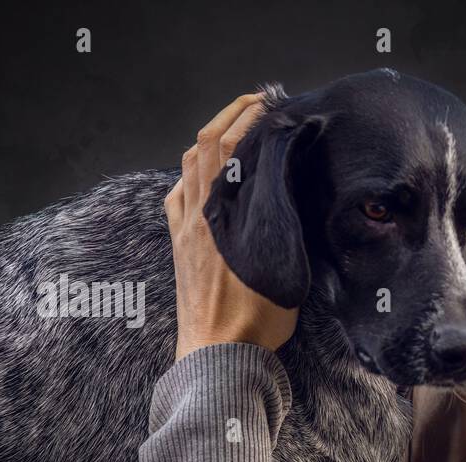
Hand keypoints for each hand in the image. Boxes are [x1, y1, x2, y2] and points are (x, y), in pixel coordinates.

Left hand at [164, 93, 299, 359]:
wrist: (216, 356)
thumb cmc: (254, 321)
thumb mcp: (280, 266)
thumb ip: (280, 225)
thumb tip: (286, 190)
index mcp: (221, 215)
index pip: (230, 146)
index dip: (248, 117)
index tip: (270, 102)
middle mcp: (197, 214)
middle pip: (204, 145)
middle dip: (230, 116)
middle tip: (257, 104)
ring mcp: (184, 229)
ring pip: (188, 166)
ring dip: (211, 140)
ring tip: (236, 131)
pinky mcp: (179, 246)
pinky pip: (178, 195)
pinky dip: (192, 174)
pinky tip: (206, 178)